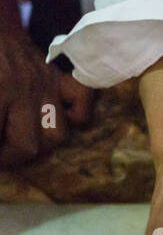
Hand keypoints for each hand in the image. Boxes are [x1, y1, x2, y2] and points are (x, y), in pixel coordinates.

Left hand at [0, 31, 91, 165]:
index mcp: (0, 86)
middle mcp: (27, 88)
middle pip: (29, 145)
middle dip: (10, 157)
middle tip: (0, 155)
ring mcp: (48, 82)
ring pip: (57, 134)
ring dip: (38, 144)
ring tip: (20, 143)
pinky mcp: (60, 77)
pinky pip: (82, 104)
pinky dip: (77, 117)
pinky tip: (59, 118)